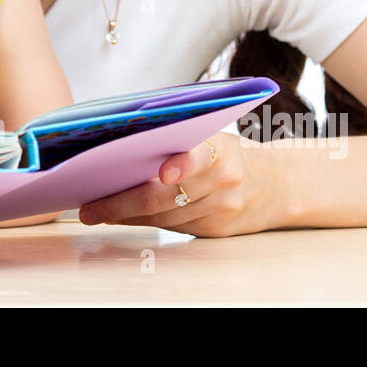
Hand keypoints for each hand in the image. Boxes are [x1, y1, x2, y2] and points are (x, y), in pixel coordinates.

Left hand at [77, 132, 285, 236]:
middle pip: (166, 198)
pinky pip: (172, 228)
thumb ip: (179, 138)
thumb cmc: (231, 153)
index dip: (182, 164)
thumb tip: (124, 145)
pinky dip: (144, 222)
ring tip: (97, 211)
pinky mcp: (215, 231)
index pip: (201, 156)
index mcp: (222, 150)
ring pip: (163, 218)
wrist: (276, 186)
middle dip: (122, 204)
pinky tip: (122, 216)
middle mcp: (224, 182)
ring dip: (126, 216)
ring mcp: (220, 210)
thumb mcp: (214, 135)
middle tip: (90, 207)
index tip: (163, 171)